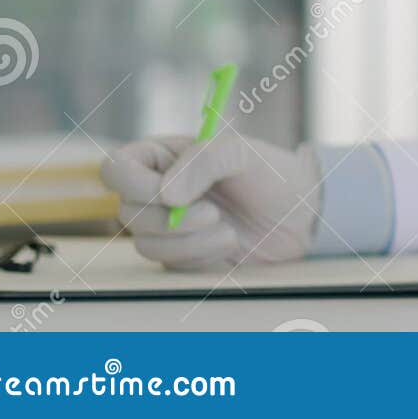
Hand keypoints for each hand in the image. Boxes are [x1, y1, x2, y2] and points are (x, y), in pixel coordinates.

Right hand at [100, 134, 321, 270]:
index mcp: (164, 156)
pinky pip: (168, 264)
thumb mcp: (244, 154)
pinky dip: (198, 257)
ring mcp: (166, 224)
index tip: (169, 193)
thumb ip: (205, 161)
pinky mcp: (180, 253)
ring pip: (145, 244)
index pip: (116, 168)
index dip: (133, 184)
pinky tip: (228, 243)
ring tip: (228, 230)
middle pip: (127, 212)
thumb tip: (165, 194)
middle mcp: (158, 189)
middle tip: (215, 214)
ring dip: (189, 242)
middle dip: (171, 220)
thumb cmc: (272, 175)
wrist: (301, 216)